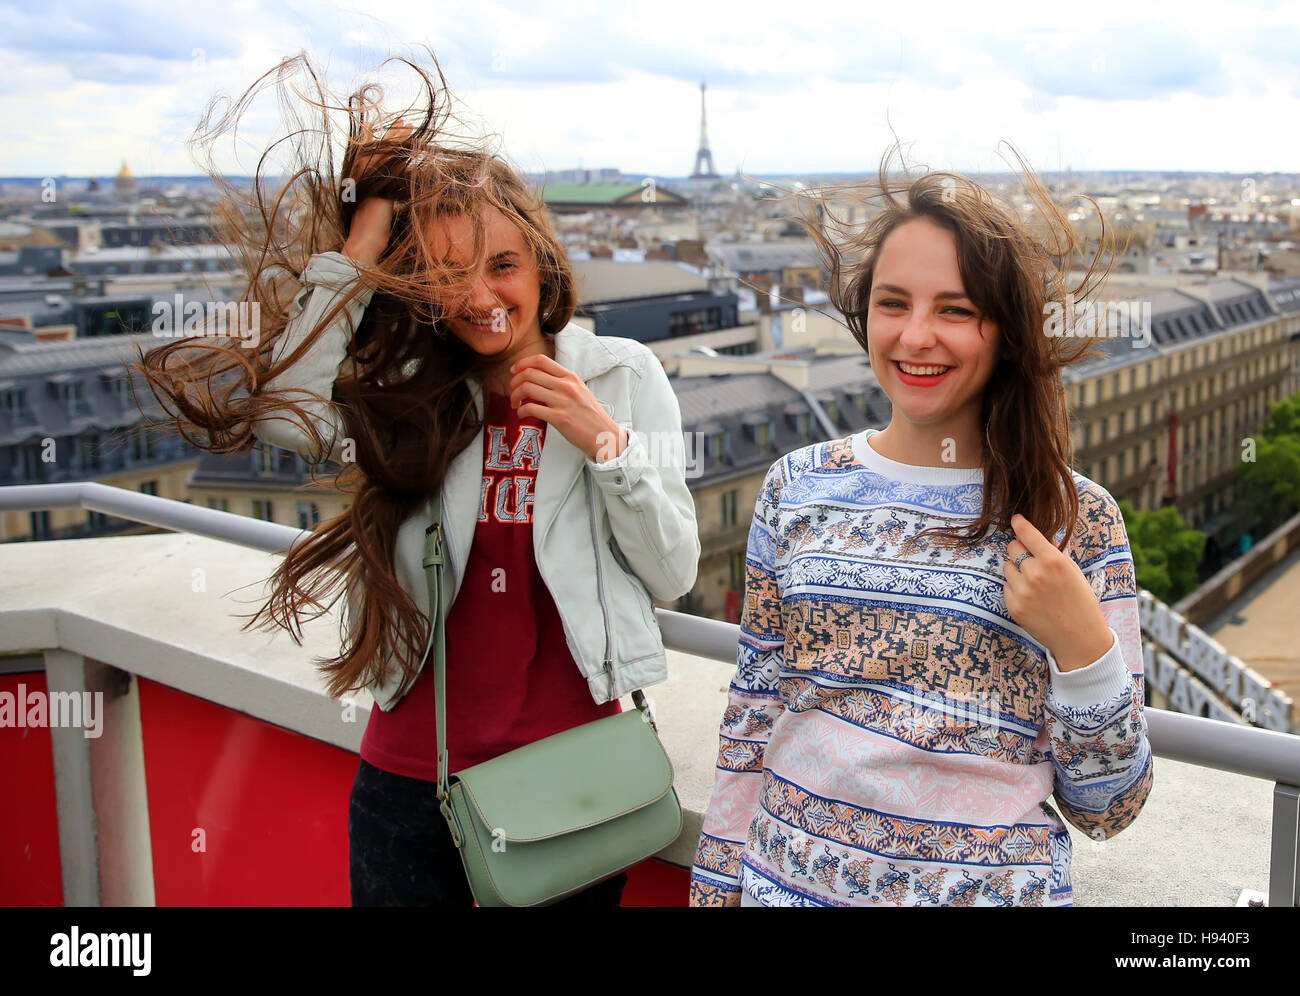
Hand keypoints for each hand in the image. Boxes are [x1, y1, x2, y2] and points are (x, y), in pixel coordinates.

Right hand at [342, 117, 413, 264]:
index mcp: (359, 181)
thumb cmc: (371, 234)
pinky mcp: (377, 184)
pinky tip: (411, 141)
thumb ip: (380, 199)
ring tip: (409, 124)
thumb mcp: (377, 212)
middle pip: (376, 147)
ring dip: (397, 137)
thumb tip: (388, 199)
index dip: (379, 141)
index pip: (369, 154)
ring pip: (383, 150)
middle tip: (403, 121)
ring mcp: (366, 179)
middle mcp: (359, 176)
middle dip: (390, 134)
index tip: (389, 132)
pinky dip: (400, 150)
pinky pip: (389, 161)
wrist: (364, 243)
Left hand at [508, 353, 626, 461]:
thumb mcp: (580, 391)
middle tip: (513, 391)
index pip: (541, 360)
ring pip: (527, 388)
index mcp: (570, 377)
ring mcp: (562, 401)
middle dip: (514, 382)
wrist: (604, 435)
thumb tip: (538, 379)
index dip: (522, 363)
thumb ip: (562, 383)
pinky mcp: (559, 418)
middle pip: (529, 373)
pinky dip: (520, 411)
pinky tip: (522, 415)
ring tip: (515, 404)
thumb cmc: (590, 416)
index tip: (514, 371)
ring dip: (515, 396)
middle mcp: (566, 386)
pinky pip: (531, 408)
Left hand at [1003, 513, 1112, 671]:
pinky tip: (1031, 598)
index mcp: (1054, 562)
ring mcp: (1022, 591)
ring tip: (1035, 584)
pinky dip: (1015, 588)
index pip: (1028, 535)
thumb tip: (1038, 536)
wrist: (1080, 637)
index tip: (1015, 519)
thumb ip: (1054, 553)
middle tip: (1032, 561)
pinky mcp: (1013, 606)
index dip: (1020, 524)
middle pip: (1013, 548)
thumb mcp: (1073, 571)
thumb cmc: (1080, 601)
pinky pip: (1006, 586)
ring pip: (1007, 567)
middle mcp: (1036, 574)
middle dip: (1021, 551)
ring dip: (1017, 570)